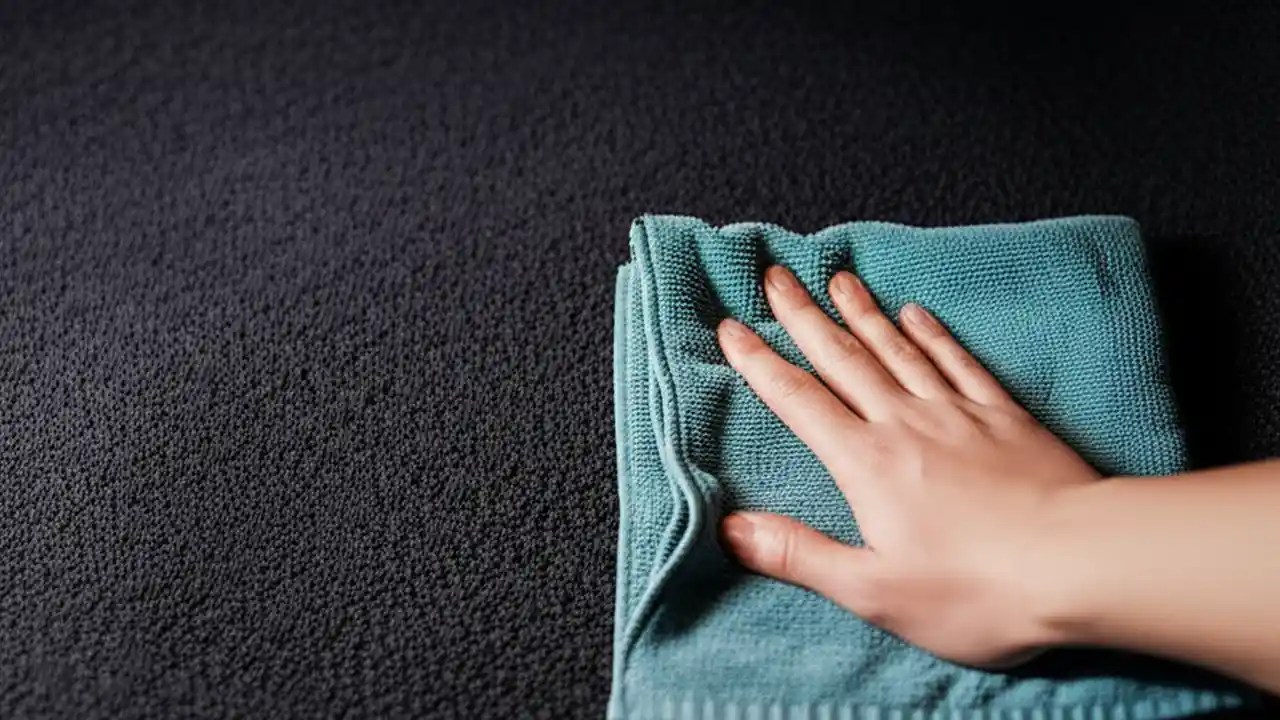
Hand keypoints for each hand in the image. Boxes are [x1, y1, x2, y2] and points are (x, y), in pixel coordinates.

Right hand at [717, 266, 1099, 667]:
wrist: (1081, 563)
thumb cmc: (976, 589)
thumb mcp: (874, 591)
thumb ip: (799, 555)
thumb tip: (730, 528)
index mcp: (866, 464)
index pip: (799, 401)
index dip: (760, 363)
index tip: (732, 326)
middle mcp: (905, 424)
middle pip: (843, 358)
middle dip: (803, 315)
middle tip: (774, 275)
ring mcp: (958, 414)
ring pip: (897, 349)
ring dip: (861, 312)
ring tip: (836, 278)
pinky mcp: (1005, 417)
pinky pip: (959, 362)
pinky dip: (933, 334)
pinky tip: (917, 313)